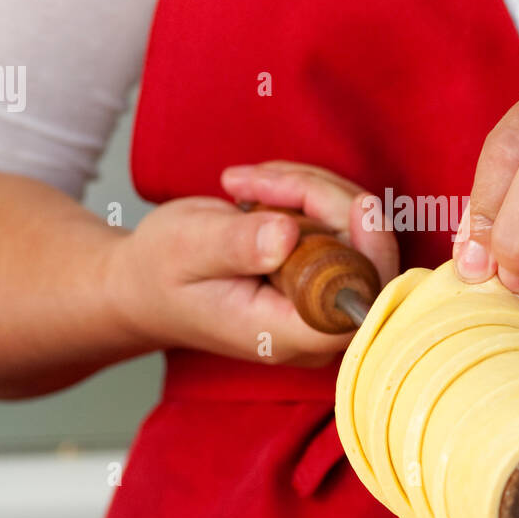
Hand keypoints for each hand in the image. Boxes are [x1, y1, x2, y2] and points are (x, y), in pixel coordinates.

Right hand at [105, 161, 398, 366]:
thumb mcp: (185, 249)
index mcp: (285, 334)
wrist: (148, 283)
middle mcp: (317, 324)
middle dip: (318, 198)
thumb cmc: (161, 272)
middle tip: (254, 183)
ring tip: (245, 186)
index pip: (356, 305)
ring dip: (306, 188)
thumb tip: (287, 237)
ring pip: (355, 227)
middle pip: (362, 253)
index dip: (370, 254)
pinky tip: (262, 190)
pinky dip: (307, 192)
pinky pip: (343, 220)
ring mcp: (325, 297)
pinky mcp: (326, 270)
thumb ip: (236, 246)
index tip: (359, 205)